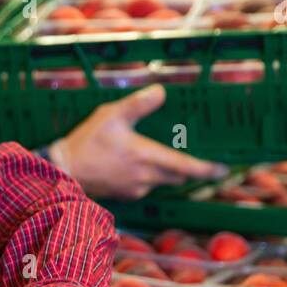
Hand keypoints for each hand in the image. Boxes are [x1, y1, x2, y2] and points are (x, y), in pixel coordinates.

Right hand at [52, 84, 227, 200]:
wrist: (64, 171)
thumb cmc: (87, 143)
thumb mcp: (111, 115)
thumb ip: (138, 104)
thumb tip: (161, 91)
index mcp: (148, 158)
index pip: (187, 167)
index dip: (207, 169)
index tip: (222, 169)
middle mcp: (147, 178)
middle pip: (177, 176)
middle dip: (186, 168)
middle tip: (192, 157)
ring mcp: (135, 189)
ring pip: (160, 181)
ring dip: (163, 171)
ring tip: (154, 155)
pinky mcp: (124, 195)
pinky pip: (143, 186)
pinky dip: (145, 177)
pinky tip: (131, 165)